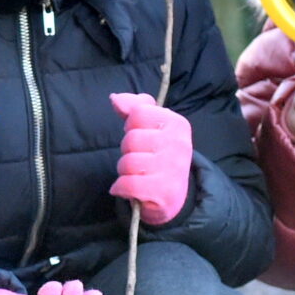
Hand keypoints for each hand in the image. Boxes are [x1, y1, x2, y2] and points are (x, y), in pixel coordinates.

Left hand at [108, 93, 193, 224]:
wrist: (174, 195)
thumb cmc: (157, 156)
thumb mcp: (151, 127)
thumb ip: (134, 107)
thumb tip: (115, 99)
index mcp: (177, 124)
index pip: (138, 113)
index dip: (131, 126)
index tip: (142, 137)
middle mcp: (179, 144)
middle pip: (131, 139)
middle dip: (128, 151)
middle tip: (140, 159)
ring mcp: (174, 169)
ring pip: (128, 163)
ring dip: (125, 172)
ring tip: (138, 175)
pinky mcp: (165, 192)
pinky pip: (128, 184)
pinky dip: (121, 188)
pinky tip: (128, 189)